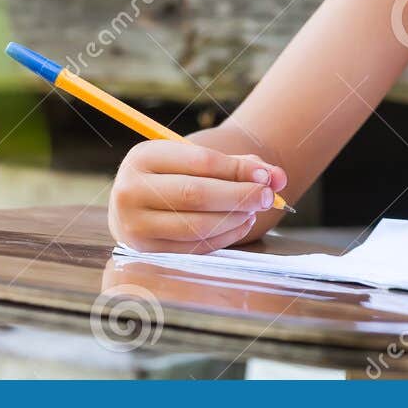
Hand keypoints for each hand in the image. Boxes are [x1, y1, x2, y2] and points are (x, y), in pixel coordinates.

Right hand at [108, 140, 287, 252]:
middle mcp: (130, 191)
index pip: (200, 162)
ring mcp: (134, 225)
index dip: (238, 170)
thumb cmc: (176, 174)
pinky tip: (242, 223)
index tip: (267, 177)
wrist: (138, 199)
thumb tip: (278, 178)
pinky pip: (193, 247)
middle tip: (268, 197)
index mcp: (143, 157)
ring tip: (254, 210)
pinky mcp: (145, 250)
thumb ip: (240, 165)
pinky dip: (225, 237)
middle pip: (196, 195)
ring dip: (234, 219)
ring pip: (195, 226)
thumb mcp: (198, 159)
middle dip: (240, 196)